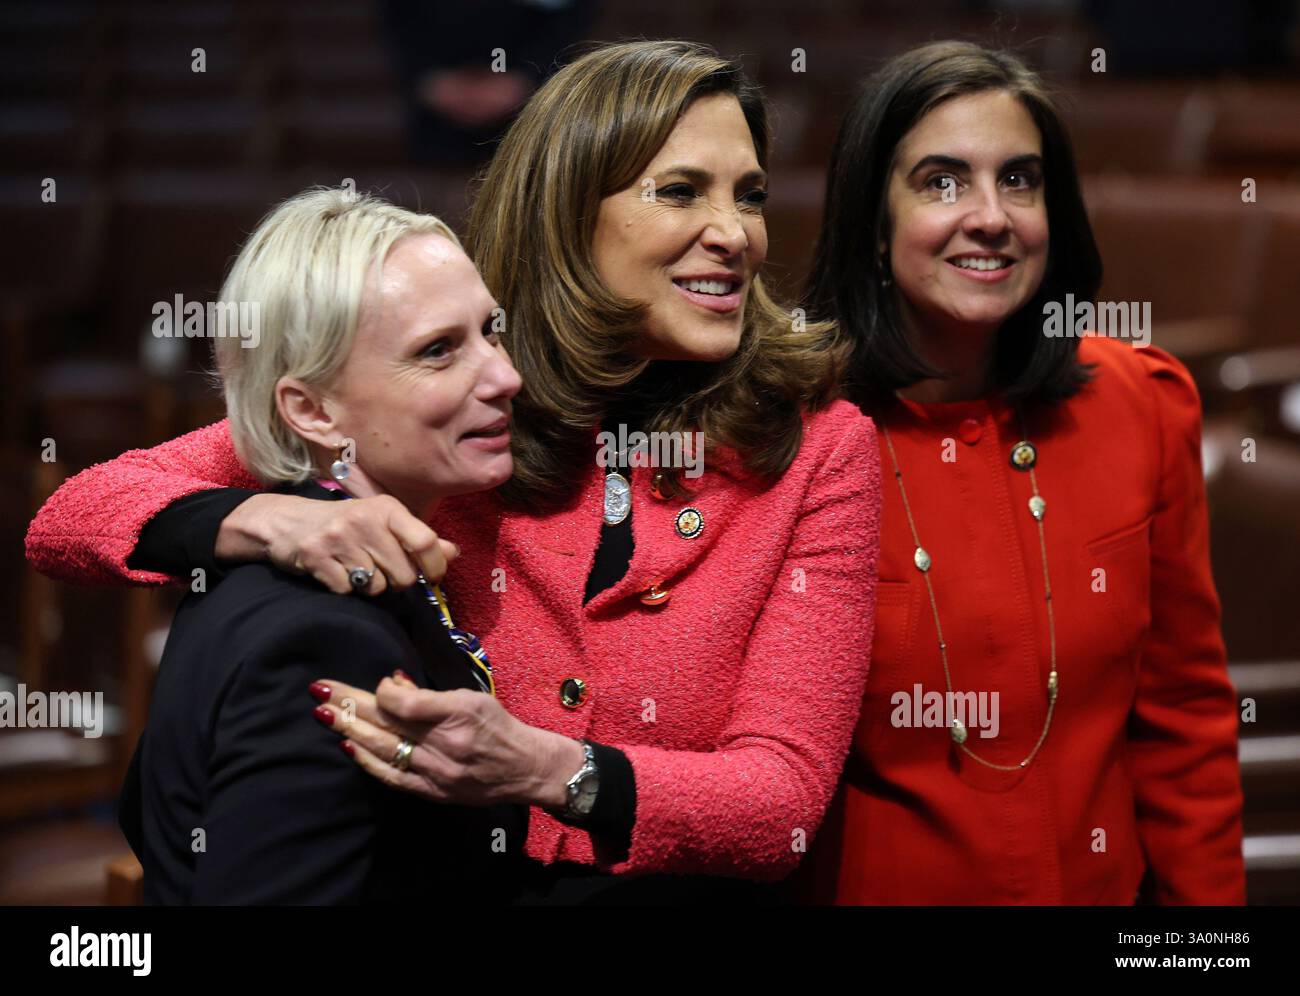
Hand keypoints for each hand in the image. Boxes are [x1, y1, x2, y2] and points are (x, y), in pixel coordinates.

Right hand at [219, 493, 458, 593]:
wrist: (286, 521)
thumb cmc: (345, 524)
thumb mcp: (383, 523)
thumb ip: (418, 538)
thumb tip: (452, 553)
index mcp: (387, 508)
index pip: (426, 542)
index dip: (436, 566)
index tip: (434, 577)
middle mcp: (365, 520)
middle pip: (404, 575)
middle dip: (398, 581)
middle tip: (382, 569)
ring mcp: (339, 538)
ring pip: (377, 587)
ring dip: (370, 585)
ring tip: (355, 567)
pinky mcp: (316, 557)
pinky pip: (347, 591)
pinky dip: (344, 588)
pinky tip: (335, 571)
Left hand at [309, 672, 584, 807]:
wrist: (524, 768)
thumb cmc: (498, 726)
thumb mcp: (472, 697)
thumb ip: (430, 694)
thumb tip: (392, 684)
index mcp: (458, 713)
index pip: (405, 702)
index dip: (382, 691)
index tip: (377, 684)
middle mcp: (445, 744)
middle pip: (386, 722)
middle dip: (349, 704)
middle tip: (319, 689)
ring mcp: (436, 771)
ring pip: (383, 748)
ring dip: (349, 729)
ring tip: (323, 713)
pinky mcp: (432, 791)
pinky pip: (392, 776)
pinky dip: (368, 761)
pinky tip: (349, 746)